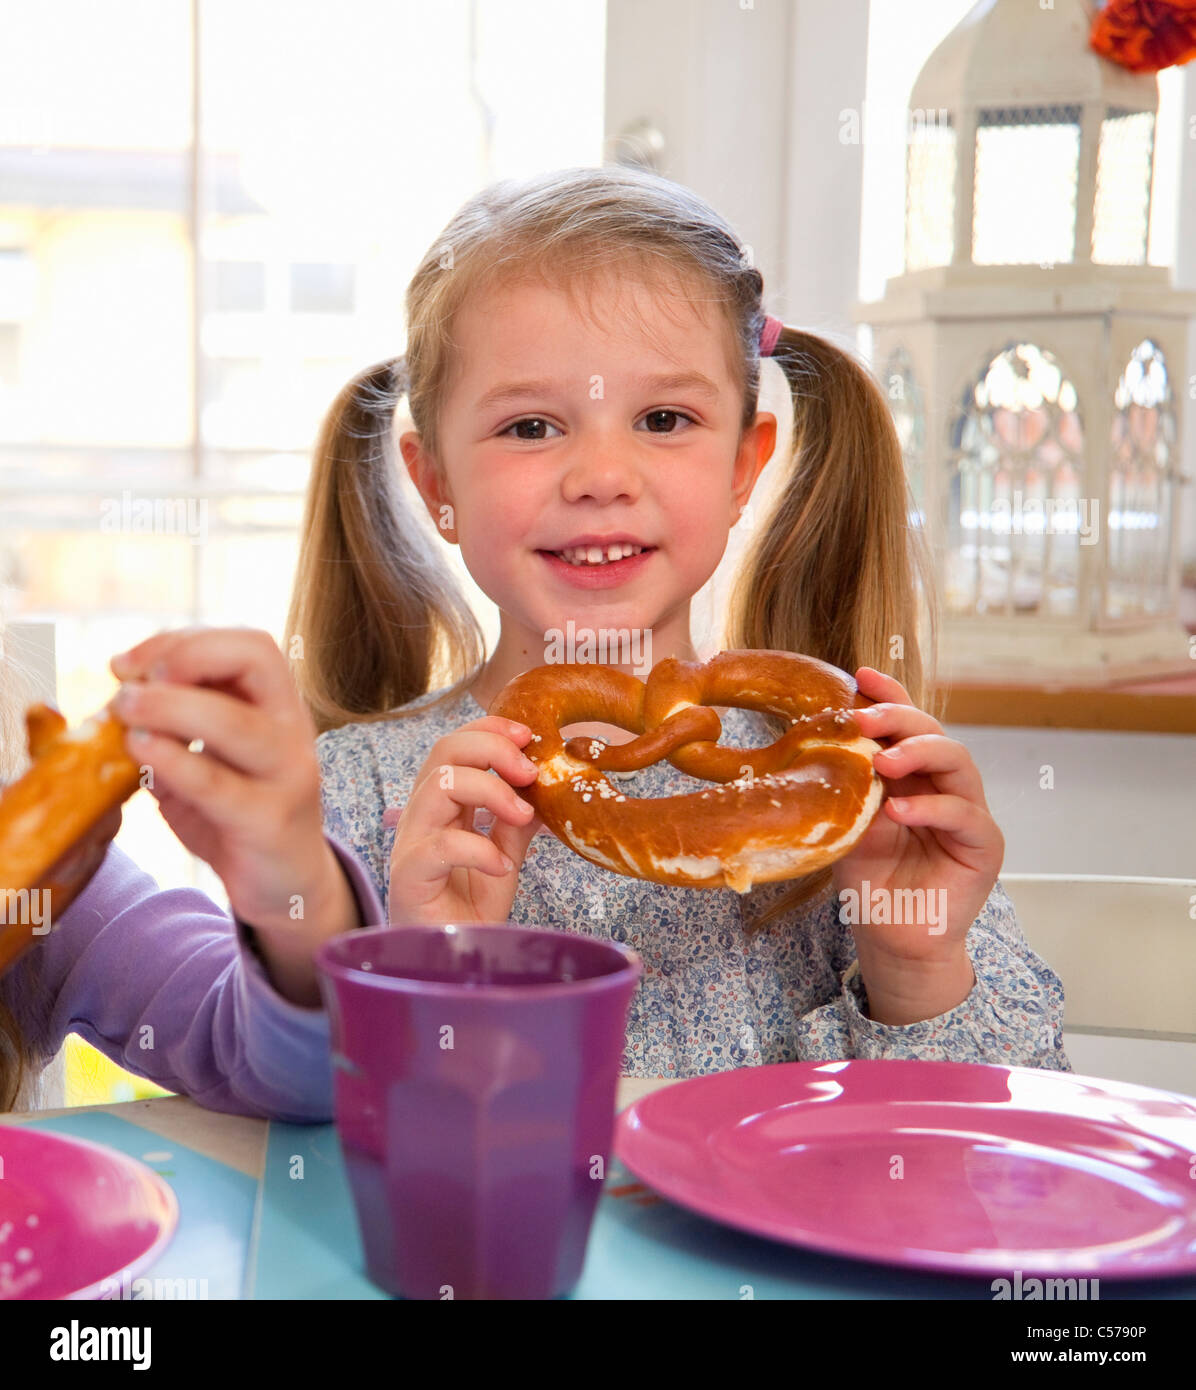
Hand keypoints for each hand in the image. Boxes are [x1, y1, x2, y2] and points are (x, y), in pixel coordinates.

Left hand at [109, 628, 358, 1000]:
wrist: (287, 884)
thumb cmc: (239, 813)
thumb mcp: (209, 759)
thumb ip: (176, 727)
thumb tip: (118, 693)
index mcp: (279, 707)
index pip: (251, 645)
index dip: (186, 641)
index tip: (128, 664)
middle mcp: (293, 731)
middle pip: (254, 663)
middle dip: (182, 659)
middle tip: (128, 685)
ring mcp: (288, 775)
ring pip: (235, 722)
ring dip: (170, 707)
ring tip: (124, 712)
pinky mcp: (270, 821)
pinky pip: (218, 784)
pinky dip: (173, 760)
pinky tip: (140, 751)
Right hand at [387, 716, 541, 924]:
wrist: (452, 965)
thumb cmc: (469, 910)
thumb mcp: (505, 856)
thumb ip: (518, 821)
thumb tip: (551, 787)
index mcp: (442, 806)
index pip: (455, 746)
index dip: (489, 730)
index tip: (529, 734)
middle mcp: (422, 817)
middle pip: (444, 751)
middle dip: (493, 748)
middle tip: (531, 770)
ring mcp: (411, 843)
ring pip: (440, 785)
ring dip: (491, 790)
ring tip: (523, 815)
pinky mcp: (408, 876)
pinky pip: (441, 846)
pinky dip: (480, 850)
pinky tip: (502, 869)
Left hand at [830, 666, 1004, 1021]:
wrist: (890, 937)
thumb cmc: (869, 878)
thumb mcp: (849, 823)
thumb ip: (849, 784)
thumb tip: (821, 735)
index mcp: (912, 774)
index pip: (907, 724)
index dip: (890, 695)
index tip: (861, 673)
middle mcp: (944, 786)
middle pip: (934, 733)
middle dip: (900, 718)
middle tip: (864, 720)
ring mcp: (968, 813)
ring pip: (959, 762)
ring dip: (919, 752)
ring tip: (882, 761)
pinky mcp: (984, 846)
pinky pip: (965, 815)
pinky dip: (932, 807)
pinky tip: (899, 809)